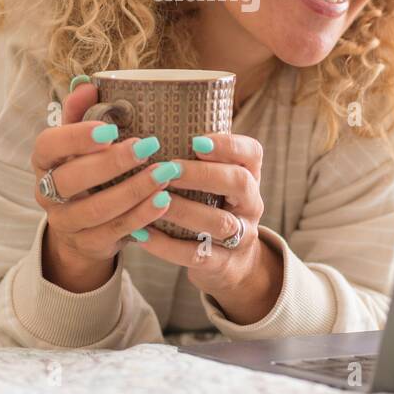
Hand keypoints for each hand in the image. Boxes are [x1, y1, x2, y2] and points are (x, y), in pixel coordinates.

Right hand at [29, 80, 173, 291]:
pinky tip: (163, 200)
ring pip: (96, 209)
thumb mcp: (80, 141)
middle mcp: (47, 192)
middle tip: (147, 146)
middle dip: (111, 164)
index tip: (110, 129)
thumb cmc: (85, 169)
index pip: (47, 145)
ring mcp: (65, 222)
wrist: (82, 227)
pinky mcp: (88, 243)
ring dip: (133, 190)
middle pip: (71, 180)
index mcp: (44, 161)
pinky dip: (141, 215)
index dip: (75, 137)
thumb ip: (81, 112)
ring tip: (164, 173)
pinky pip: (115, 231)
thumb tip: (88, 84)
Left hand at [131, 133, 278, 315]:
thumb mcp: (214, 182)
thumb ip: (193, 159)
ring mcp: (241, 236)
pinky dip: (166, 245)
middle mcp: (251, 203)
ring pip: (219, 222)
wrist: (231, 264)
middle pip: (240, 183)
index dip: (228, 144)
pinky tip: (142, 234)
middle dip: (203, 174)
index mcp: (249, 175)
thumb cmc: (211, 208)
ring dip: (184, 210)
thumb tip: (142, 129)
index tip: (196, 141)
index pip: (251, 152)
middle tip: (169, 170)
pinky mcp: (223, 264)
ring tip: (154, 200)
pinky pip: (196, 255)